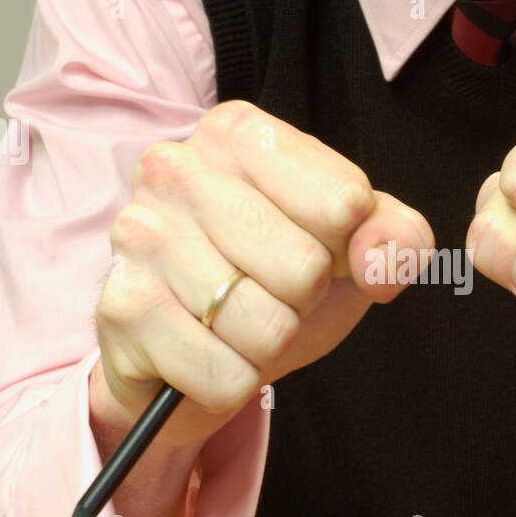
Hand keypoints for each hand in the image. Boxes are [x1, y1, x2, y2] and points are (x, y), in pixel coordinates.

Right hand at [93, 100, 434, 448]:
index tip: (312, 247)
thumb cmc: (272, 280)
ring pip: (267, 328)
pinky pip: (226, 377)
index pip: (344, 203)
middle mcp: (176, 167)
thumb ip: (395, 236)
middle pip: (306, 269)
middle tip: (267, 291)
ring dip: (266, 346)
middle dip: (303, 301)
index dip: (346, 250)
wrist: (186, 350)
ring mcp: (140, 235)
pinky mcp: (120, 308)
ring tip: (234, 323)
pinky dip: (231, 383)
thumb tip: (382, 266)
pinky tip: (204, 354)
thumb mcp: (349, 246)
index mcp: (238, 133)